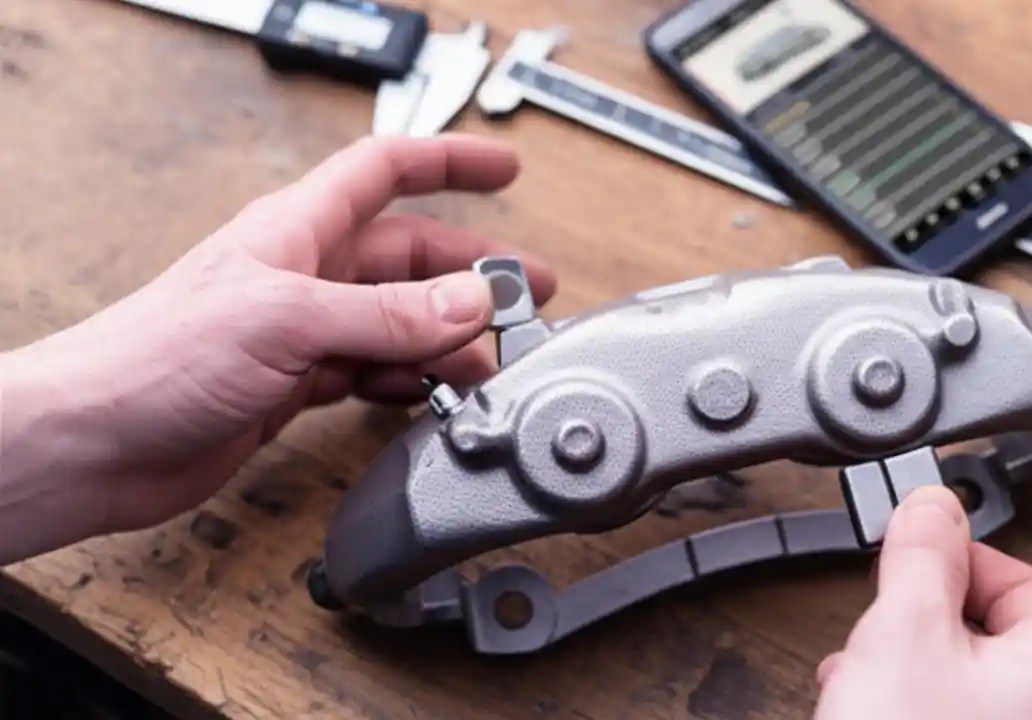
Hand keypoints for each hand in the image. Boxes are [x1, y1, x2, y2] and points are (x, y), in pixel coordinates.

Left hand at [0, 134, 555, 563]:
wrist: (95, 441)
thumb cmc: (154, 358)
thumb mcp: (288, 321)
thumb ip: (388, 315)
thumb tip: (471, 302)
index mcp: (298, 231)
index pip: (386, 172)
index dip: (449, 162)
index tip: (505, 167)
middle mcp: (307, 276)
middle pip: (409, 260)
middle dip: (471, 275)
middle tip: (526, 299)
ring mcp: (304, 333)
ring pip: (399, 323)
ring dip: (447, 340)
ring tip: (486, 366)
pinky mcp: (296, 386)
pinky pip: (375, 373)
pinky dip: (410, 383)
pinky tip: (431, 395)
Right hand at [813, 486, 1031, 719]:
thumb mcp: (900, 633)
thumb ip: (920, 556)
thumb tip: (933, 503)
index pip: (1023, 579)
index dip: (957, 561)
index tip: (908, 556)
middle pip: (994, 633)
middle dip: (920, 623)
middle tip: (877, 630)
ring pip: (970, 684)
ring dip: (909, 669)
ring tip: (860, 683)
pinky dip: (915, 710)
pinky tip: (869, 716)